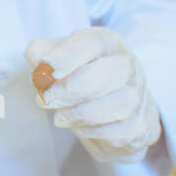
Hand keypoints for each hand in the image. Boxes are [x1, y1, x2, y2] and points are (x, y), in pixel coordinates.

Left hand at [24, 27, 161, 162]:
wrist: (118, 111)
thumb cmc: (83, 79)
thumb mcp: (61, 59)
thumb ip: (43, 52)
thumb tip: (36, 58)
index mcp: (107, 43)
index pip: (91, 43)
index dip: (64, 57)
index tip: (43, 69)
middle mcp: (127, 66)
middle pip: (106, 74)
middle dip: (69, 89)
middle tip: (46, 99)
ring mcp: (138, 96)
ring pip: (116, 105)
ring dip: (80, 114)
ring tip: (60, 117)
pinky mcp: (140, 126)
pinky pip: (119, 132)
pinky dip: (94, 132)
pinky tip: (81, 127)